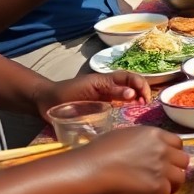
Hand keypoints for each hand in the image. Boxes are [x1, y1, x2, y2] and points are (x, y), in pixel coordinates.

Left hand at [35, 70, 150, 118]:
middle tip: (145, 104)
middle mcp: (108, 87)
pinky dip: (127, 109)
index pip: (129, 77)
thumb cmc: (65, 93)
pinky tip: (129, 116)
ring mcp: (105, 98)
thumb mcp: (89, 89)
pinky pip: (118, 107)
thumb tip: (132, 93)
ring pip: (127, 95)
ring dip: (137, 99)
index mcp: (105, 80)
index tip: (144, 97)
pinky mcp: (101, 108)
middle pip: (131, 84)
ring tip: (141, 108)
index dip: (140, 84)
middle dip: (142, 91)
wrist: (48, 101)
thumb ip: (109, 90)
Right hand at [74, 126, 189, 193]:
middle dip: (176, 168)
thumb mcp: (125, 135)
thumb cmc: (100, 150)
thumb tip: (145, 148)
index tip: (166, 160)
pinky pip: (167, 192)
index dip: (173, 153)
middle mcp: (162, 149)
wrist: (92, 169)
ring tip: (160, 188)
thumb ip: (142, 140)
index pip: (178, 143)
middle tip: (165, 176)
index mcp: (154, 134)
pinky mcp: (157, 186)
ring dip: (172, 184)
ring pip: (180, 177)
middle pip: (183, 160)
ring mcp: (162, 168)